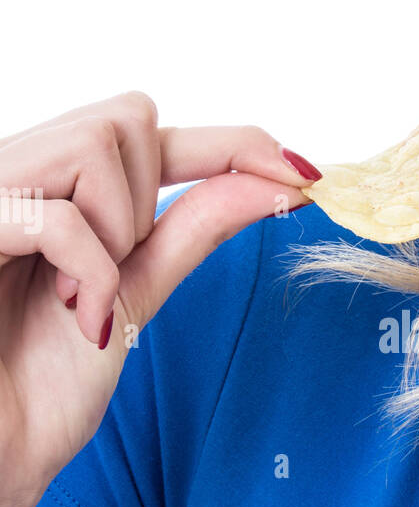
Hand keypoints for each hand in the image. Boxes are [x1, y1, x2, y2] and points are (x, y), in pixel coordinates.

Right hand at [0, 90, 315, 506]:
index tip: (302, 174)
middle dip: (149, 197)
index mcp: (51, 186)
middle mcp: (16, 174)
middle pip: (127, 115)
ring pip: (96, 139)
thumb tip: (274, 180)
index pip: (149, 132)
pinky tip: (74, 316)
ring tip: (80, 297)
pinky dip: (90, 270)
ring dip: (116, 230)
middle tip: (114, 275)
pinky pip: (59, 213)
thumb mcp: (133, 296)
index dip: (232, 143)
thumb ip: (191, 230)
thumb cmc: (36, 391)